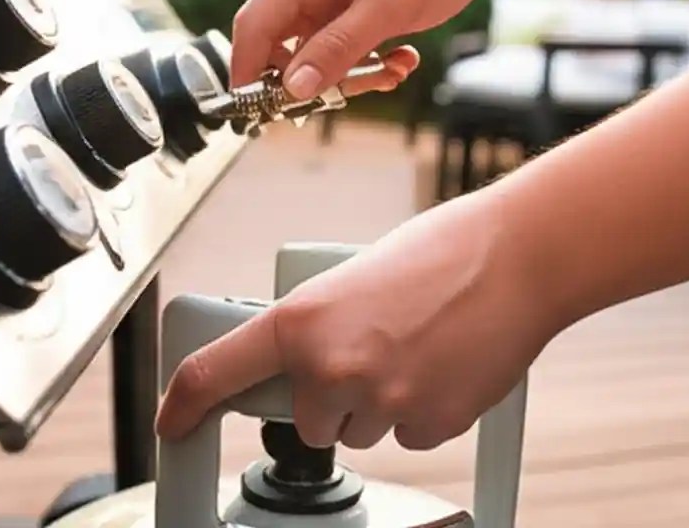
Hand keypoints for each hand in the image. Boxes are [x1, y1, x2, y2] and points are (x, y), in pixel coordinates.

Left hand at [154, 191, 560, 449]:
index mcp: (299, 322)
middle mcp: (330, 369)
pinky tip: (444, 364)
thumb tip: (298, 365)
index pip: (215, 372)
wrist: (517, 257)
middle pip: (307, 420)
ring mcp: (381, 402)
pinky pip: (409, 433)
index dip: (183, 406)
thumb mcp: (346, 281)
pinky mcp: (429, 424)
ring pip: (361, 430)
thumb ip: (313, 329)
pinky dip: (423, 409)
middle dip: (331, 397)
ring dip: (380, 402)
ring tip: (418, 346)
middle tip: (372, 348)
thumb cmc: (438, 254)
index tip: (171, 423)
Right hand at [231, 0, 509, 99]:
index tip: (257, 112)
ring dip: (350, 74)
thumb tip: (292, 89)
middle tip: (345, 99)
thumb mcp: (390, 6)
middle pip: (283, 45)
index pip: (256, 24)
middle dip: (310, 79)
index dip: (249, 71)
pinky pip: (345, 47)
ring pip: (317, 53)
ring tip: (394, 71)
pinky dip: (369, 64)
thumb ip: (337, 49)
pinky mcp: (356, 5)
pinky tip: (402, 59)